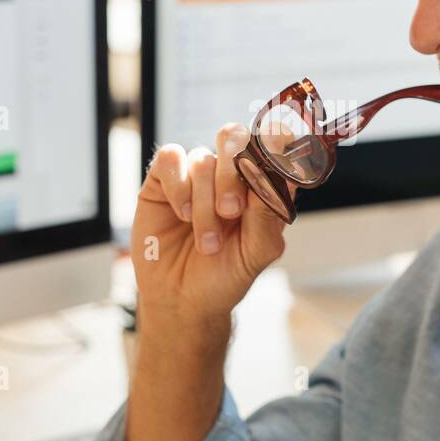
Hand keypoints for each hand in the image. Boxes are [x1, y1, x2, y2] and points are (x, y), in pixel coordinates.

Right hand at [131, 122, 290, 323]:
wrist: (180, 300)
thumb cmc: (224, 277)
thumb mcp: (256, 254)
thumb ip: (268, 216)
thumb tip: (276, 176)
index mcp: (259, 186)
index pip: (271, 146)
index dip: (273, 142)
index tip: (270, 157)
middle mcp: (229, 174)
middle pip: (235, 140)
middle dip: (232, 176)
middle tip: (230, 212)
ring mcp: (195, 175)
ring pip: (202, 159)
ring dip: (204, 201)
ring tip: (206, 240)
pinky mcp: (163, 180)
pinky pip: (170, 157)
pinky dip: (178, 185)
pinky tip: (182, 214)